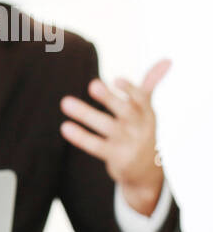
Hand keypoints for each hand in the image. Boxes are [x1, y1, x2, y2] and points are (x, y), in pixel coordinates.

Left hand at [59, 59, 169, 215]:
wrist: (146, 172)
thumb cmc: (141, 131)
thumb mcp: (147, 109)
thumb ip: (150, 85)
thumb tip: (167, 60)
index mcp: (147, 113)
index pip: (141, 99)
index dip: (130, 90)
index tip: (116, 79)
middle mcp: (140, 127)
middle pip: (126, 112)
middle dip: (110, 99)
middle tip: (92, 84)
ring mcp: (129, 144)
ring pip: (107, 127)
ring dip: (86, 114)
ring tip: (65, 102)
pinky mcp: (117, 158)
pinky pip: (97, 146)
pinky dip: (81, 137)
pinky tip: (65, 127)